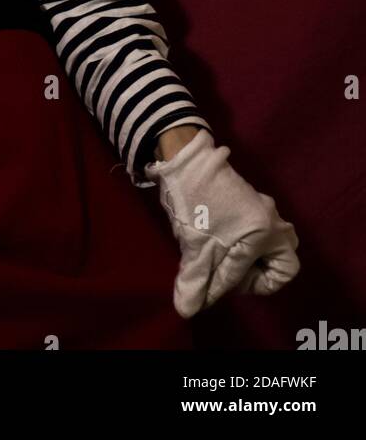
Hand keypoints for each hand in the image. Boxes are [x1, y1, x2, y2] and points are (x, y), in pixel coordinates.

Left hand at [145, 129, 299, 317]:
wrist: (185, 160)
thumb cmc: (196, 205)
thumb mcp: (196, 249)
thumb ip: (196, 283)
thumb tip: (187, 310)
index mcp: (266, 233)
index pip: (253, 276)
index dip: (229, 287)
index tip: (209, 283)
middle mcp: (272, 220)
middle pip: (284, 261)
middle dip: (261, 274)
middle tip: (233, 272)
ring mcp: (263, 208)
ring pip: (271, 244)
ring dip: (252, 258)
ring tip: (225, 258)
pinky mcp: (250, 201)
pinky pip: (259, 232)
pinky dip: (244, 244)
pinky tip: (220, 243)